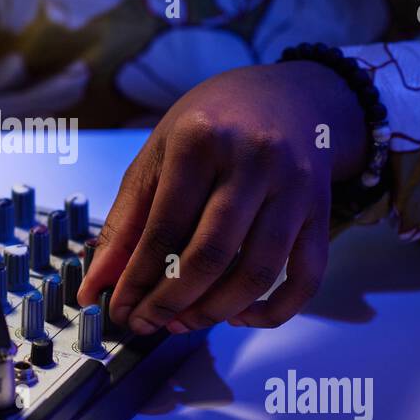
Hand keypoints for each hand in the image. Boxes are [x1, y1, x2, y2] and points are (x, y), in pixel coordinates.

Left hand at [78, 61, 367, 331]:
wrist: (290, 96)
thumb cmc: (214, 125)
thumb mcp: (159, 154)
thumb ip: (127, 219)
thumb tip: (98, 281)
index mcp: (201, 140)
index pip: (163, 227)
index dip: (137, 278)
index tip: (118, 308)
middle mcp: (253, 160)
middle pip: (211, 254)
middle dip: (171, 301)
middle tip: (146, 323)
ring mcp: (295, 187)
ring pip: (258, 271)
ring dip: (215, 310)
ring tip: (182, 322)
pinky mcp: (321, 212)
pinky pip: (305, 277)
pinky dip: (273, 310)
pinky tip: (239, 316)